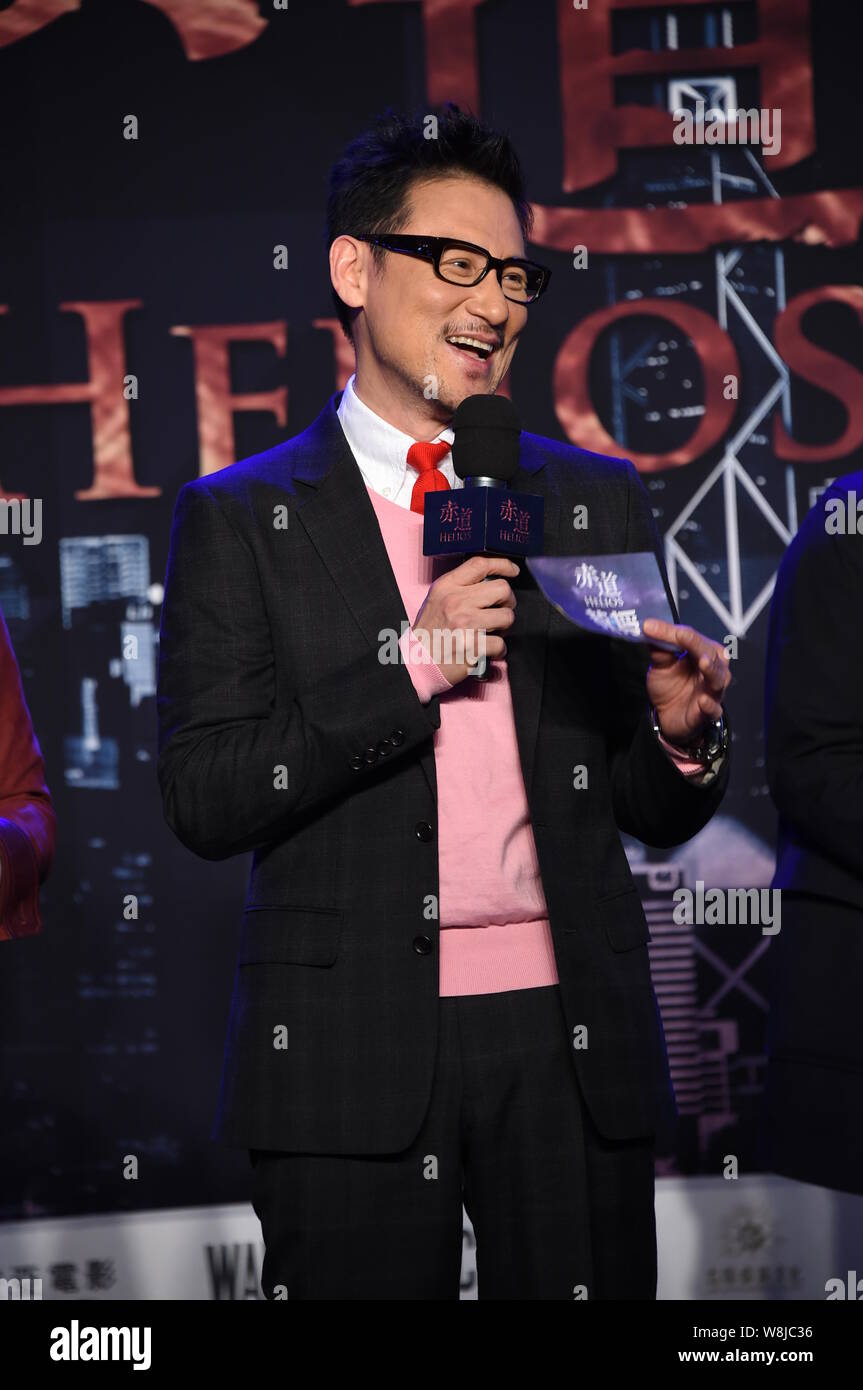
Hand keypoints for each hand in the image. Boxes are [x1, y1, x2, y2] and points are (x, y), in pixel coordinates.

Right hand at [412, 555, 518, 684]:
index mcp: (446, 587)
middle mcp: (456, 602)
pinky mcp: (472, 646)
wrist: (417, 662)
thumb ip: (460, 587)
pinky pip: (501, 644)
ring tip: (493, 631)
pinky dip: (499, 650)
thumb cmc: (429, 632)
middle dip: (507, 601)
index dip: (503, 564)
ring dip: (504, 626)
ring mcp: (465, 624)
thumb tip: (489, 581)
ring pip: (507, 616)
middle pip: (502, 588)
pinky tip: (489, 650)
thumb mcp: (437, 599)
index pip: (480, 564)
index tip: (512, 571)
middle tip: (500, 610)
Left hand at [641, 619, 730, 746]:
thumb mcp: (662, 664)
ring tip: (703, 663)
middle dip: (697, 644)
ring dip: (712, 670)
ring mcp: (712, 691)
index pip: (693, 638)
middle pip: (710, 654)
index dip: (673, 632)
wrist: (665, 714)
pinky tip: (703, 701)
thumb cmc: (670, 685)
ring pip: (718, 679)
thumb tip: (649, 626)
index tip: (651, 626)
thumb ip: (659, 648)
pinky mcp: (708, 712)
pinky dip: (710, 705)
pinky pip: (714, 709)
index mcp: (704, 653)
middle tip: (682, 636)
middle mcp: (713, 670)